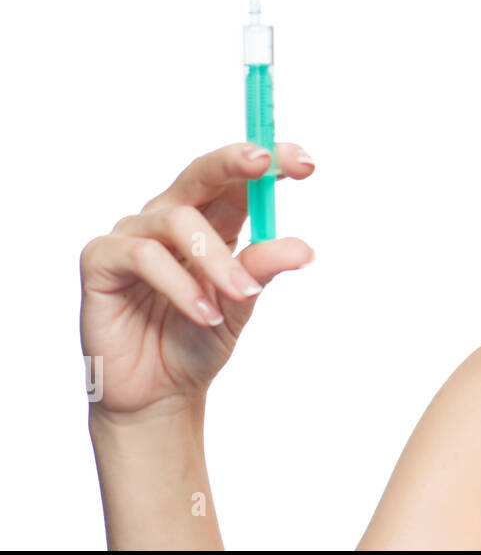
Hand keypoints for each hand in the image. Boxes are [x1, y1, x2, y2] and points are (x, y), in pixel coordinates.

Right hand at [79, 142, 314, 422]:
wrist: (158, 392)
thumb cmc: (198, 339)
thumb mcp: (242, 303)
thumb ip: (262, 270)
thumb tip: (303, 248)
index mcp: (211, 221)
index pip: (239, 180)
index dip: (269, 162)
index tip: (305, 162)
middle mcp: (169, 218)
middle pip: (201, 174)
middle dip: (234, 163)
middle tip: (264, 163)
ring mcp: (133, 235)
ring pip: (178, 220)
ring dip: (217, 259)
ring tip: (241, 295)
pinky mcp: (101, 260)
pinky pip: (143, 255)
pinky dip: (180, 285)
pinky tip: (203, 314)